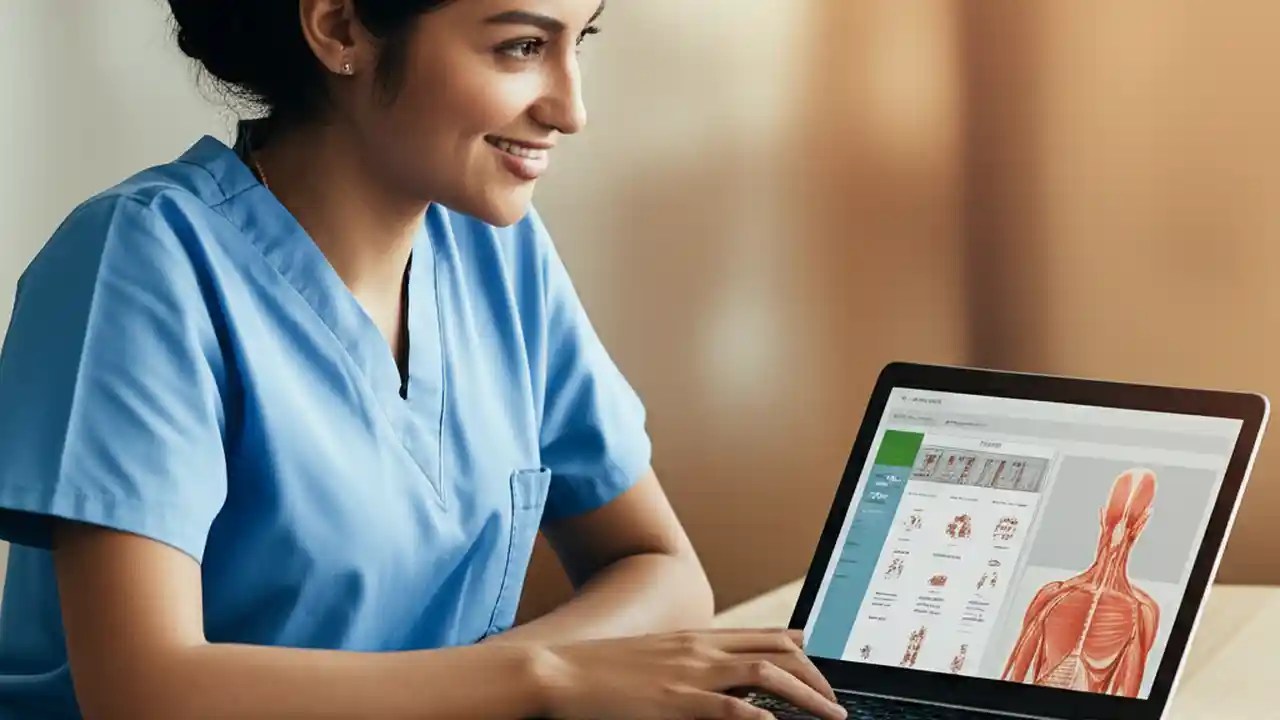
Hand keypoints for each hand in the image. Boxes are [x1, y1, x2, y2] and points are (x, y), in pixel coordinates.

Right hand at [538, 627, 846, 718]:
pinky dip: (761, 717)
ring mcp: (689, 673)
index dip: (798, 650)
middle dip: (814, 676)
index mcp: (693, 639)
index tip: (819, 666)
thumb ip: (685, 661)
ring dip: (806, 694)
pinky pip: (729, 708)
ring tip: (831, 715)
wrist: (559, 671)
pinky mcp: (674, 701)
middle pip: (775, 650)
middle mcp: (699, 649)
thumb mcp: (650, 659)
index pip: (761, 635)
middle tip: (834, 702)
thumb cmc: (598, 672)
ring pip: (766, 673)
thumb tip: (713, 672)